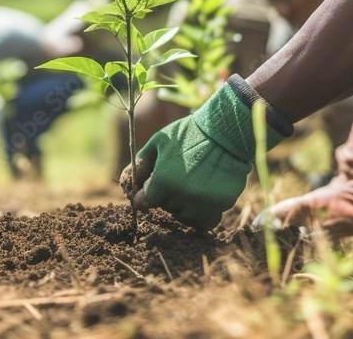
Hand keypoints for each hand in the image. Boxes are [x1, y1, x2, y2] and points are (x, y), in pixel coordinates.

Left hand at [121, 75, 291, 230]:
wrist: (226, 130)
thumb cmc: (188, 133)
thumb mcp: (159, 142)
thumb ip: (140, 163)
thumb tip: (126, 183)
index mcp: (163, 182)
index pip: (144, 202)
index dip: (145, 194)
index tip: (150, 188)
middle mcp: (182, 197)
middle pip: (165, 208)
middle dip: (167, 195)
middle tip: (177, 177)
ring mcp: (203, 203)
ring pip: (185, 217)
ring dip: (184, 206)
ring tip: (191, 185)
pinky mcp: (222, 205)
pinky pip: (207, 221)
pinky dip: (203, 214)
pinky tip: (204, 198)